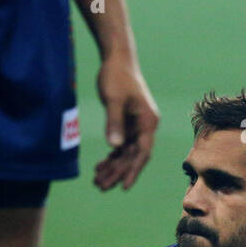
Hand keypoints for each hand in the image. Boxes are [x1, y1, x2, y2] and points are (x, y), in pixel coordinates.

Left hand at [93, 54, 159, 190]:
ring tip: (97, 182)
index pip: (143, 153)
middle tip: (101, 187)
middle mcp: (145, 127)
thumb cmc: (117, 76)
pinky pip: (120, 146)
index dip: (133, 171)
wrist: (117, 59)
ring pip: (125, 154)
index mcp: (148, 122)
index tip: (124, 186)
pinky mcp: (127, 125)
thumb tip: (114, 147)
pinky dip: (111, 157)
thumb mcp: (114, 99)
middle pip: (132, 157)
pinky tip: (100, 168)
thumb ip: (114, 123)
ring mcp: (136, 127)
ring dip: (112, 168)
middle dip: (117, 173)